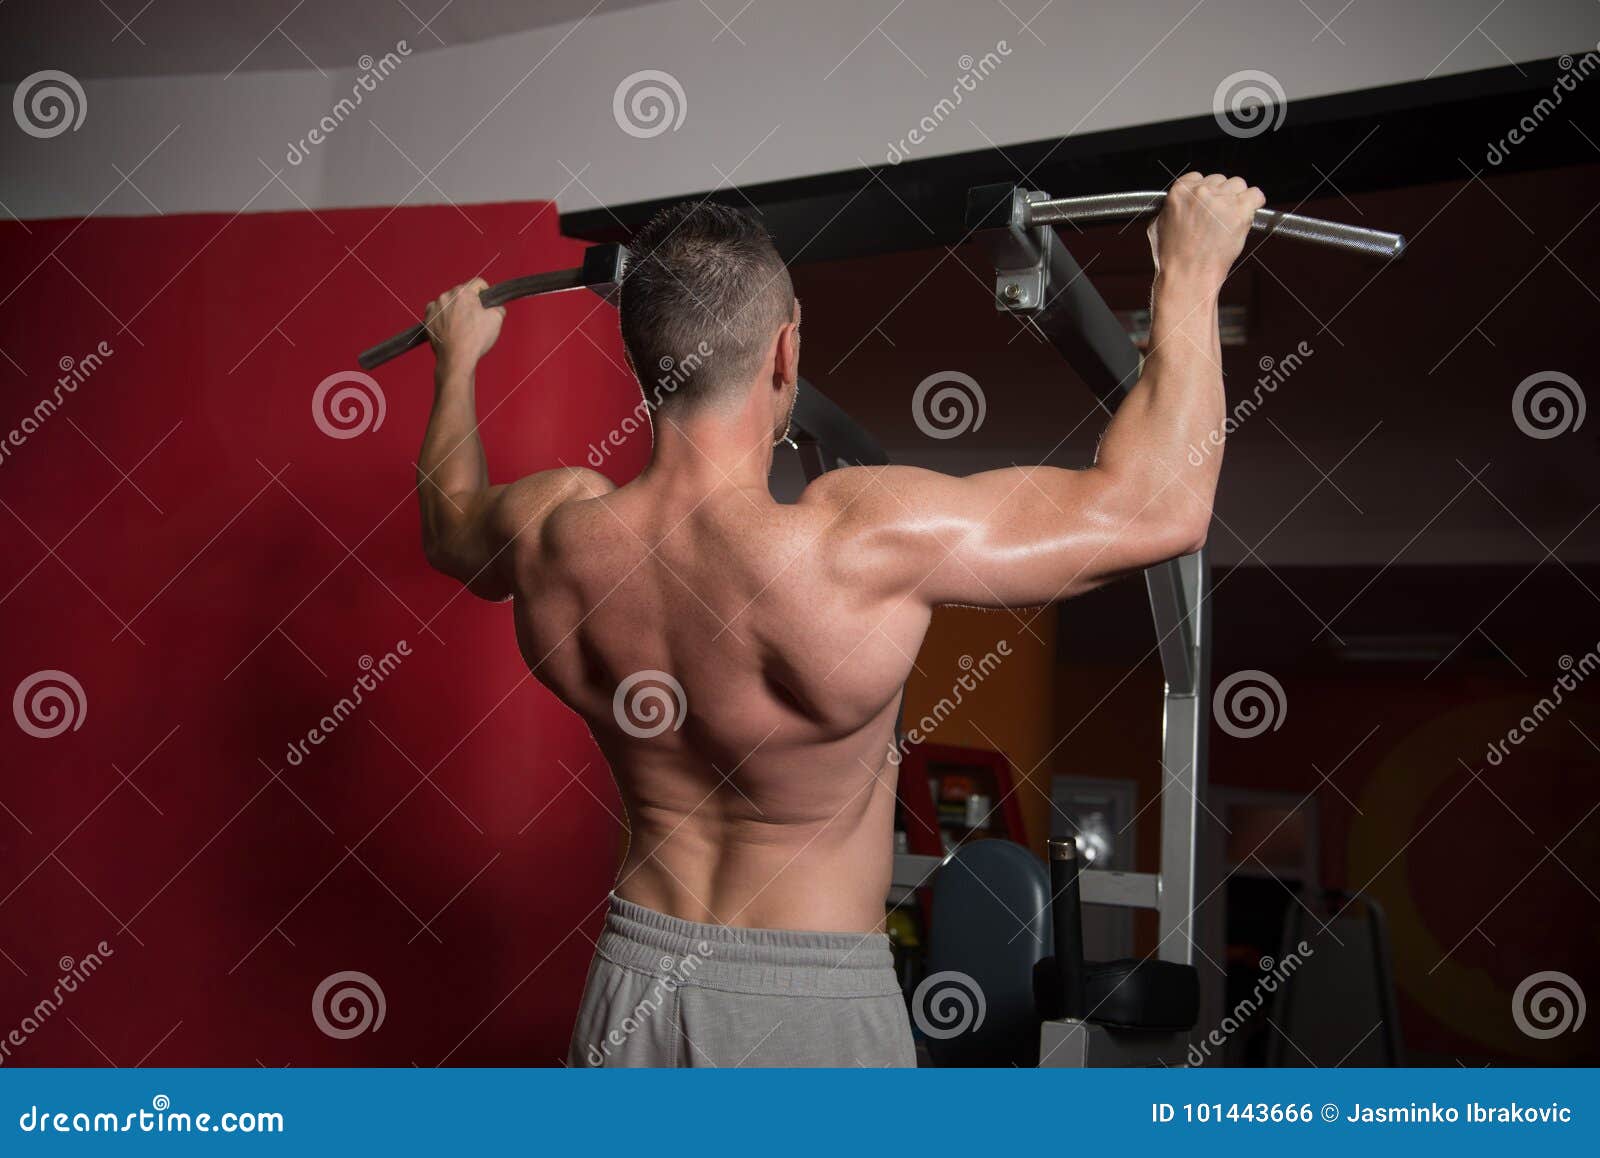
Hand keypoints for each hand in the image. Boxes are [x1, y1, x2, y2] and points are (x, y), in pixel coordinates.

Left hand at [424, 278, 504, 374]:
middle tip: (475, 319)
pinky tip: (451, 329)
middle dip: (469, 303)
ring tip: (462, 327)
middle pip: (462, 294)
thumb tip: (497, 309)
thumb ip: (498, 308)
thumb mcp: (497, 320)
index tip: (487, 302)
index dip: (486, 292)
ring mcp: (435, 307)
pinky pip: (438, 313)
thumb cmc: (475, 339)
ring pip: (449, 303)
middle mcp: (446, 296)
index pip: (478, 283)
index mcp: (463, 292)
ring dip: (456, 310)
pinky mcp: (428, 318)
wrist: (456, 358)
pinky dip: (444, 318)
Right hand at [1147, 173, 1265, 286]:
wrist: (1187, 276)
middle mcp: (1201, 192)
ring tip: (1230, 220)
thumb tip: (1174, 206)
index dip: (1205, 192)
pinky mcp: (1240, 211)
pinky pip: (1256, 195)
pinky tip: (1248, 215)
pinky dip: (1255, 203)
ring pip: (1239, 185)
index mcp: (1180, 191)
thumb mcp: (1157, 227)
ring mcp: (1222, 201)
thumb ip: (1168, 209)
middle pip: (1221, 180)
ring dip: (1238, 199)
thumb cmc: (1172, 258)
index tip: (1207, 204)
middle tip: (1218, 217)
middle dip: (1221, 196)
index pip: (1199, 177)